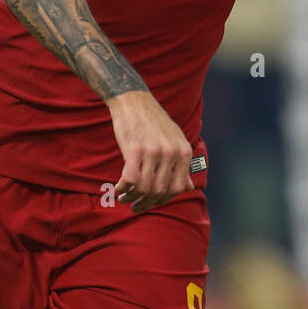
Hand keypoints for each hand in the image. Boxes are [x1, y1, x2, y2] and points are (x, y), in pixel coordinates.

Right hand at [107, 91, 194, 211]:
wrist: (134, 101)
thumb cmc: (154, 123)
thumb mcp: (176, 141)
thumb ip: (182, 165)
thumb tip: (189, 188)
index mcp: (184, 152)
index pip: (177, 188)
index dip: (163, 200)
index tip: (152, 203)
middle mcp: (172, 153)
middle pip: (160, 191)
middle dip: (146, 203)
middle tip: (135, 207)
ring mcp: (154, 151)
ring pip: (144, 188)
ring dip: (131, 198)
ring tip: (124, 198)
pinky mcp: (135, 149)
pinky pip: (129, 179)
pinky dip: (122, 188)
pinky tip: (118, 188)